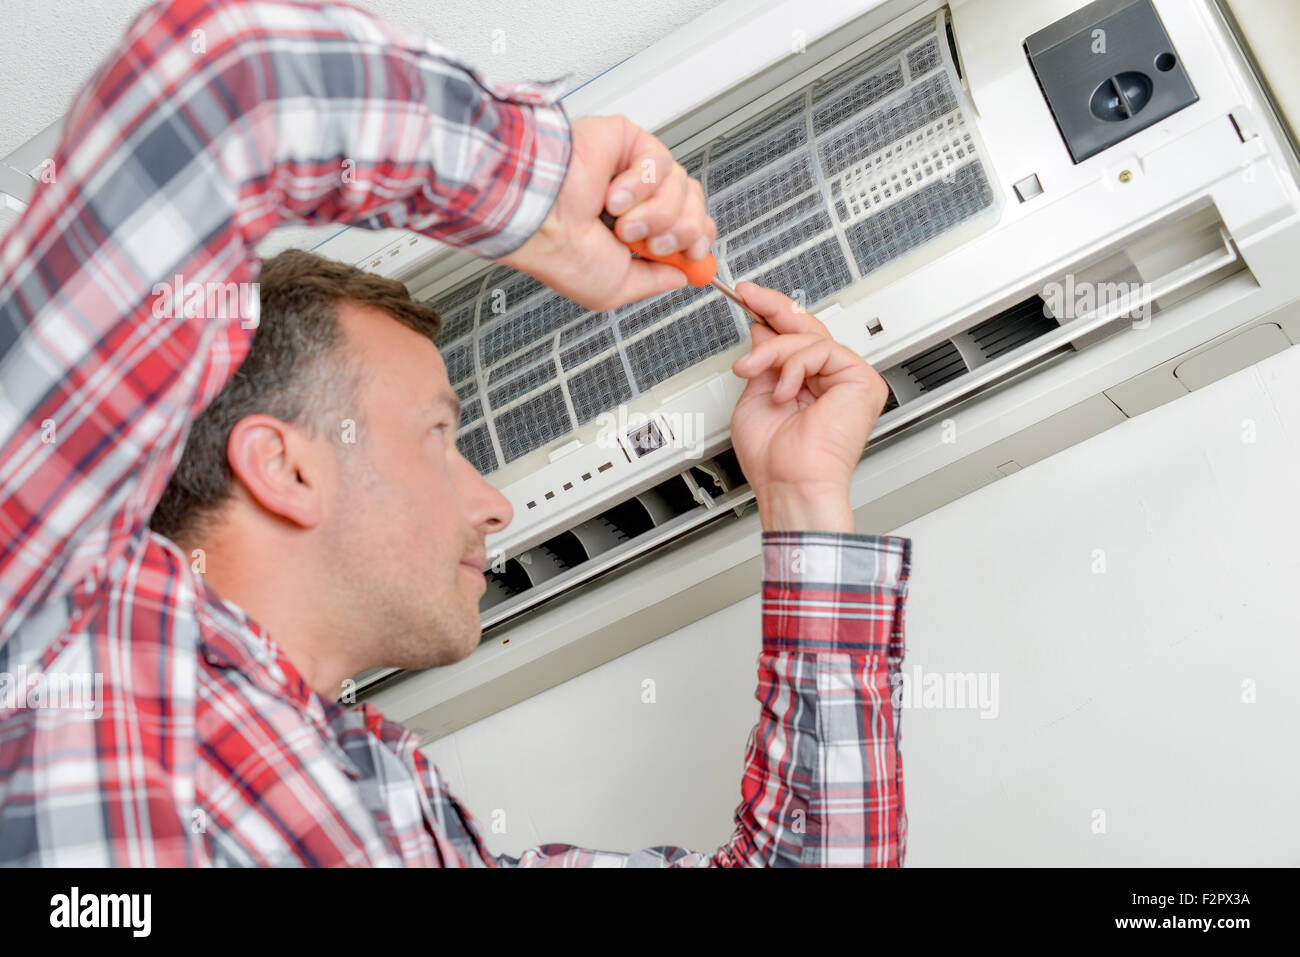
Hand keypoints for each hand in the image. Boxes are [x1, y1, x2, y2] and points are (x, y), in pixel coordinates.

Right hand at [496, 115, 716, 311]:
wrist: (542, 218)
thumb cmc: (561, 250)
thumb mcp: (613, 289)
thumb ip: (651, 283)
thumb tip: (679, 276)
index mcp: (635, 231)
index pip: (688, 227)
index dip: (697, 241)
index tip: (692, 255)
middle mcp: (637, 200)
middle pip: (694, 206)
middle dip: (681, 231)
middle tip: (649, 243)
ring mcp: (632, 170)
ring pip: (681, 186)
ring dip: (655, 213)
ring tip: (621, 222)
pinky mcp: (626, 141)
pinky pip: (660, 161)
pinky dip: (639, 184)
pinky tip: (612, 195)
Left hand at [728, 284, 890, 532]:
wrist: (790, 484)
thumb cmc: (774, 460)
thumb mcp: (755, 397)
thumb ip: (763, 363)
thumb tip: (762, 330)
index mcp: (809, 386)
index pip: (797, 340)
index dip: (774, 315)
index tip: (748, 299)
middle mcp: (832, 381)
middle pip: (808, 329)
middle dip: (775, 309)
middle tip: (749, 295)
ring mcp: (849, 380)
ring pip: (809, 338)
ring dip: (773, 352)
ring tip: (751, 371)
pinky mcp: (862, 381)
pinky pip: (823, 350)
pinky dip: (794, 366)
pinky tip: (784, 391)